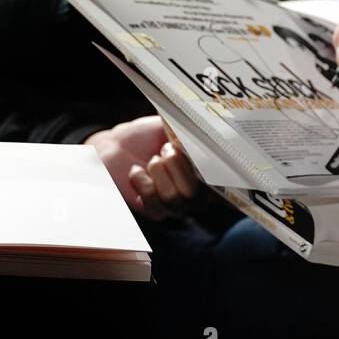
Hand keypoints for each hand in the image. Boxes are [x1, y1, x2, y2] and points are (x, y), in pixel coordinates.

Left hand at [85, 115, 201, 218]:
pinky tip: (137, 171)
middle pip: (194, 191)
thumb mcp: (174, 127)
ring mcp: (178, 205)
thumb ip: (193, 133)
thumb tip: (207, 134)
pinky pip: (152, 198)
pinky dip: (140, 179)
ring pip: (174, 197)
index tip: (198, 152)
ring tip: (152, 160)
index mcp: (209, 171)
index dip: (211, 170)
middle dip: (175, 163)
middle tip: (165, 150)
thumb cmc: (148, 135)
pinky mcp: (156, 211)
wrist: (117, 146)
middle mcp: (198, 193)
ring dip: (158, 170)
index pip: (222, 180)